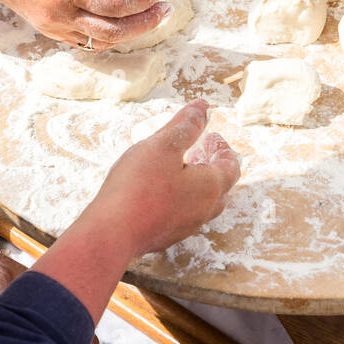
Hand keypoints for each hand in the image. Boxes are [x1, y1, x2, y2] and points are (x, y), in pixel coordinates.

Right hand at [0, 0, 169, 48]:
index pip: (114, 3)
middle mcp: (59, 12)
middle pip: (113, 32)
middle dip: (145, 23)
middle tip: (166, 8)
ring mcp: (53, 26)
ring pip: (101, 42)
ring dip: (131, 33)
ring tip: (152, 15)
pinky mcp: (50, 29)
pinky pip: (86, 41)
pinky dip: (110, 35)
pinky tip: (124, 20)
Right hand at [28, 100, 239, 331]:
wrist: (112, 233)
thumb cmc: (140, 185)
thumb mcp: (164, 145)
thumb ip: (186, 125)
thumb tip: (203, 106)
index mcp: (211, 187)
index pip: (231, 166)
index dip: (223, 148)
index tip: (212, 136)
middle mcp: (204, 210)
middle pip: (220, 187)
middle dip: (213, 165)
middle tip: (200, 151)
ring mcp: (185, 227)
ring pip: (202, 204)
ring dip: (197, 183)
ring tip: (180, 169)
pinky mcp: (165, 237)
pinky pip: (182, 215)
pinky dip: (181, 198)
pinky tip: (160, 192)